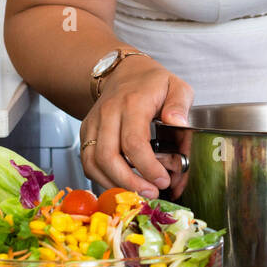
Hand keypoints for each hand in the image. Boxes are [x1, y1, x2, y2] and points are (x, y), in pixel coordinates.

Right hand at [79, 57, 193, 199]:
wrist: (125, 72)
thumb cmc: (153, 83)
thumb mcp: (176, 87)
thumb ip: (179, 105)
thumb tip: (178, 124)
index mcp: (132, 103)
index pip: (134, 142)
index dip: (147, 166)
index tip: (163, 180)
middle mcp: (108, 113)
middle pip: (109, 156)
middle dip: (129, 182)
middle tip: (151, 192)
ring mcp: (94, 123)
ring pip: (93, 162)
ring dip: (114, 183)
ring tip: (137, 193)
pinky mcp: (86, 132)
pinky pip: (88, 161)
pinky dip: (101, 178)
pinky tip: (120, 184)